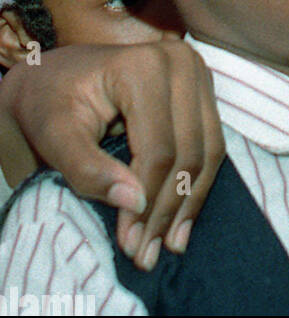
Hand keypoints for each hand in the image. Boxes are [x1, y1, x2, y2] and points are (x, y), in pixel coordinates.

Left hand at [0, 38, 223, 266]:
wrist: (55, 78)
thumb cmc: (50, 103)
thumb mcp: (54, 134)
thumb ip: (87, 168)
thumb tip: (134, 203)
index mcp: (144, 66)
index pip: (158, 148)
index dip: (146, 201)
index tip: (129, 242)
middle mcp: (181, 63)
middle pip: (188, 151)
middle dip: (168, 209)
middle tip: (147, 254)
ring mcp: (198, 75)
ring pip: (208, 152)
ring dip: (189, 204)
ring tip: (168, 245)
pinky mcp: (203, 92)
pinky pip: (211, 145)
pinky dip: (197, 186)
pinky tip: (182, 220)